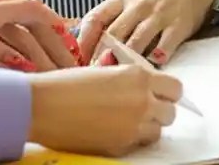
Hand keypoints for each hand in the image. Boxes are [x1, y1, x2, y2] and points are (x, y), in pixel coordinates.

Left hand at [0, 0, 80, 71]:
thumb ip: (1, 64)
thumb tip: (32, 72)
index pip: (38, 13)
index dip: (58, 33)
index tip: (72, 53)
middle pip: (38, 12)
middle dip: (57, 37)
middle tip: (72, 61)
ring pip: (29, 13)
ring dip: (44, 35)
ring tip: (59, 58)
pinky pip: (18, 13)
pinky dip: (31, 30)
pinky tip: (38, 46)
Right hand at [28, 65, 181, 156]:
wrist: (42, 106)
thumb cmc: (65, 84)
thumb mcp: (104, 72)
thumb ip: (129, 81)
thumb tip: (144, 90)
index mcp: (138, 76)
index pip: (175, 88)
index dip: (167, 93)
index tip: (159, 96)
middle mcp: (142, 100)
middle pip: (171, 113)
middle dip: (158, 112)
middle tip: (141, 111)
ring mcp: (133, 126)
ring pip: (158, 131)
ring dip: (146, 128)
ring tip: (124, 123)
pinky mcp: (121, 146)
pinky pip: (138, 144)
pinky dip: (130, 140)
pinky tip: (111, 131)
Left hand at [78, 0, 214, 67]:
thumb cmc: (154, 0)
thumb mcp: (130, 3)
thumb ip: (112, 22)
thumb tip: (85, 50)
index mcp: (122, 0)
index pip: (96, 18)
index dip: (84, 41)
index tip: (78, 60)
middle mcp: (138, 6)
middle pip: (113, 33)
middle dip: (101, 57)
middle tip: (94, 75)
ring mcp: (158, 16)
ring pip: (135, 43)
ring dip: (124, 62)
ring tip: (117, 78)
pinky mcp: (177, 27)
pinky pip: (162, 48)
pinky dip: (154, 61)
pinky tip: (149, 70)